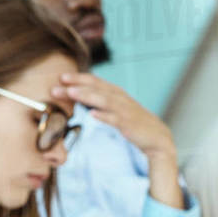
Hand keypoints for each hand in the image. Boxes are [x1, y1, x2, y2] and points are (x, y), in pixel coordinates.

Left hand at [52, 72, 181, 207]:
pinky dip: (104, 115)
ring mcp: (125, 111)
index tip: (61, 77)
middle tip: (59, 81)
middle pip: (96, 87)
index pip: (96, 82)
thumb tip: (84, 100)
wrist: (158, 139)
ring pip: (103, 100)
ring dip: (86, 95)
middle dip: (77, 83)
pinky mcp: (129, 125)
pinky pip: (115, 119)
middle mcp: (120, 98)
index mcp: (117, 94)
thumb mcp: (117, 111)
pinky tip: (93, 114)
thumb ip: (102, 103)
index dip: (79, 78)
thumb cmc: (135, 125)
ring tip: (70, 93)